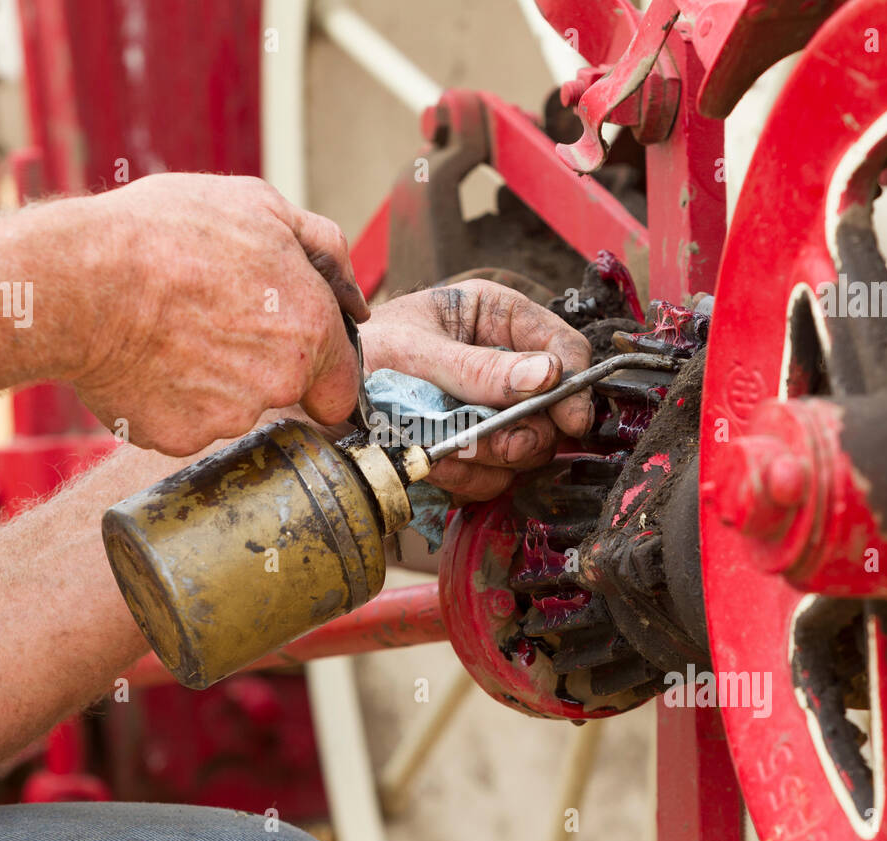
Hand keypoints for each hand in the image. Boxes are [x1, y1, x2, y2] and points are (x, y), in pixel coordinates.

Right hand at [61, 174, 368, 455]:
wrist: (79, 282)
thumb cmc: (165, 234)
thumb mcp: (259, 206)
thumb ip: (323, 251)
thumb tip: (354, 295)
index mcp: (311, 329)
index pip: (343, 384)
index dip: (321, 366)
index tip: (295, 352)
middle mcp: (279, 381)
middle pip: (284, 391)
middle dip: (259, 363)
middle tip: (210, 317)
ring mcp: (228, 417)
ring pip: (233, 407)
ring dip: (211, 379)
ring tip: (169, 329)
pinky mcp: (178, 438)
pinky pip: (184, 422)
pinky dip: (169, 398)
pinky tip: (145, 358)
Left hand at [359, 280, 593, 501]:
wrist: (314, 400)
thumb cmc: (358, 353)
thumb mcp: (416, 351)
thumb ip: (480, 368)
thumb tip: (548, 374)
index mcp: (493, 318)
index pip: (560, 345)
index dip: (572, 381)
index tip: (571, 416)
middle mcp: (498, 363)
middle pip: (551, 408)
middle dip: (525, 430)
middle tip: (502, 442)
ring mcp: (486, 409)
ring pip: (525, 448)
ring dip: (490, 456)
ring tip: (447, 447)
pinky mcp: (470, 448)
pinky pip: (491, 476)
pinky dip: (464, 476)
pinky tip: (433, 462)